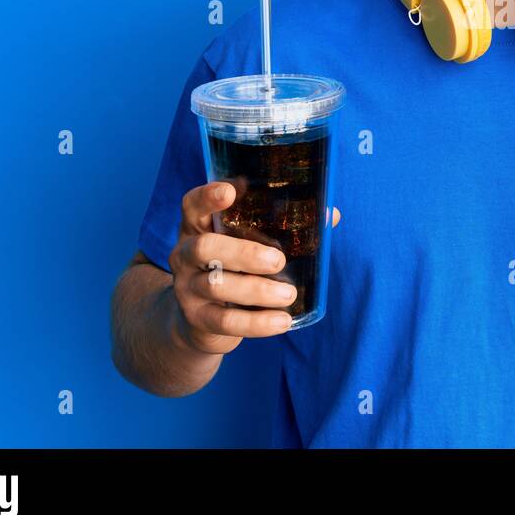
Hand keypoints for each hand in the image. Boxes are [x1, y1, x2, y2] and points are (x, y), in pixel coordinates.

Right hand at [169, 181, 299, 354]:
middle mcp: (185, 254)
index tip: (231, 191)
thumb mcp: (249, 246)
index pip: (192, 205)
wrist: (203, 321)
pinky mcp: (197, 319)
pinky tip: (282, 321)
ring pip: (217, 286)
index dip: (207, 196)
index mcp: (199, 228)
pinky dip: (257, 323)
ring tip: (289, 294)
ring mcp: (187, 287)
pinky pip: (225, 321)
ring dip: (258, 290)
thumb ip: (282, 229)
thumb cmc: (236, 269)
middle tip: (278, 260)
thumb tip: (330, 215)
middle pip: (204, 247)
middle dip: (244, 252)